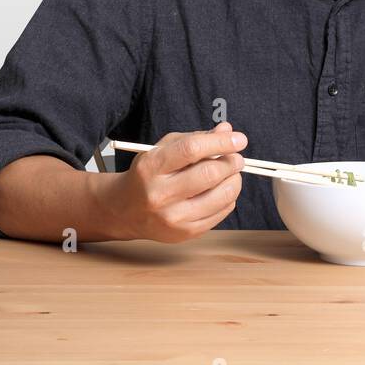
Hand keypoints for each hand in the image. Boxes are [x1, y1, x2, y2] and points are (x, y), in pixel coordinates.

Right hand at [98, 121, 246, 242]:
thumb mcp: (162, 150)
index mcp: (151, 167)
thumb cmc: (147, 175)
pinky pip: (221, 213)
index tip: (239, 139)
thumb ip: (194, 138)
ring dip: (234, 181)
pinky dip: (228, 199)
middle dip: (232, 162)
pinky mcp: (184, 233)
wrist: (125, 210)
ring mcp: (172, 217)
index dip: (220, 142)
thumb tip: (227, 131)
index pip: (191, 150)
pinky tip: (220, 191)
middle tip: (237, 158)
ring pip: (221, 196)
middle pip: (209, 174)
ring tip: (231, 174)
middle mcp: (160, 194)